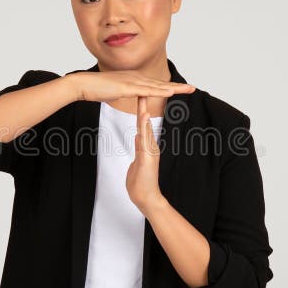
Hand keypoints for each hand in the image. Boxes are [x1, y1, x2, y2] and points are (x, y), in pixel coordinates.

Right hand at [69, 70, 194, 102]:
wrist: (83, 84)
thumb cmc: (95, 88)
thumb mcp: (113, 91)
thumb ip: (122, 91)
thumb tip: (125, 92)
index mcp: (133, 79)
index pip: (154, 84)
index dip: (168, 86)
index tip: (180, 89)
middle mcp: (135, 78)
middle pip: (160, 83)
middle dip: (177, 86)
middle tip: (192, 88)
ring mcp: (132, 81)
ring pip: (158, 85)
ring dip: (174, 88)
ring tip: (188, 90)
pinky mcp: (127, 87)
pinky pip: (147, 90)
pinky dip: (160, 91)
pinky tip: (170, 92)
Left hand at [126, 96, 166, 210]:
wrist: (146, 198)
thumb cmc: (141, 183)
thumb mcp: (137, 161)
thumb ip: (139, 148)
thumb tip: (138, 137)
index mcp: (147, 146)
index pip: (143, 125)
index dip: (141, 110)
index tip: (139, 97)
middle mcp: (150, 146)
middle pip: (146, 123)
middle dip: (144, 106)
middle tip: (144, 89)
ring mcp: (150, 151)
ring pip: (146, 128)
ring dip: (144, 113)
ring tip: (144, 98)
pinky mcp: (149, 157)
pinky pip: (146, 139)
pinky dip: (145, 127)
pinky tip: (145, 117)